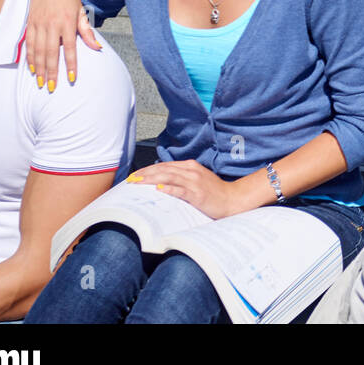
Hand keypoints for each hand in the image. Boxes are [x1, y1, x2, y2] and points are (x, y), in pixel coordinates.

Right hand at [26, 0, 99, 89]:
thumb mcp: (81, 11)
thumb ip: (87, 31)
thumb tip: (97, 48)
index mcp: (68, 22)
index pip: (70, 48)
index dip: (70, 64)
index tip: (71, 78)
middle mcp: (53, 24)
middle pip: (51, 53)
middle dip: (51, 71)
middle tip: (51, 87)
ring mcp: (39, 24)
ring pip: (38, 50)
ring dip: (39, 68)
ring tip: (40, 82)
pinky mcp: (30, 23)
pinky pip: (29, 43)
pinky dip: (30, 57)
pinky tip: (31, 68)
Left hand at [126, 161, 244, 218]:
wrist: (232, 199)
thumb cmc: (213, 192)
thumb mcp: (196, 180)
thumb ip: (181, 178)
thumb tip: (160, 183)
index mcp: (190, 166)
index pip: (164, 166)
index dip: (148, 169)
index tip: (135, 175)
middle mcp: (191, 171)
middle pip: (164, 170)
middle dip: (145, 174)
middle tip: (130, 179)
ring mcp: (195, 182)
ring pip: (169, 177)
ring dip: (151, 179)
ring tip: (138, 182)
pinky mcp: (198, 194)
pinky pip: (181, 190)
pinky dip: (169, 189)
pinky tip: (159, 189)